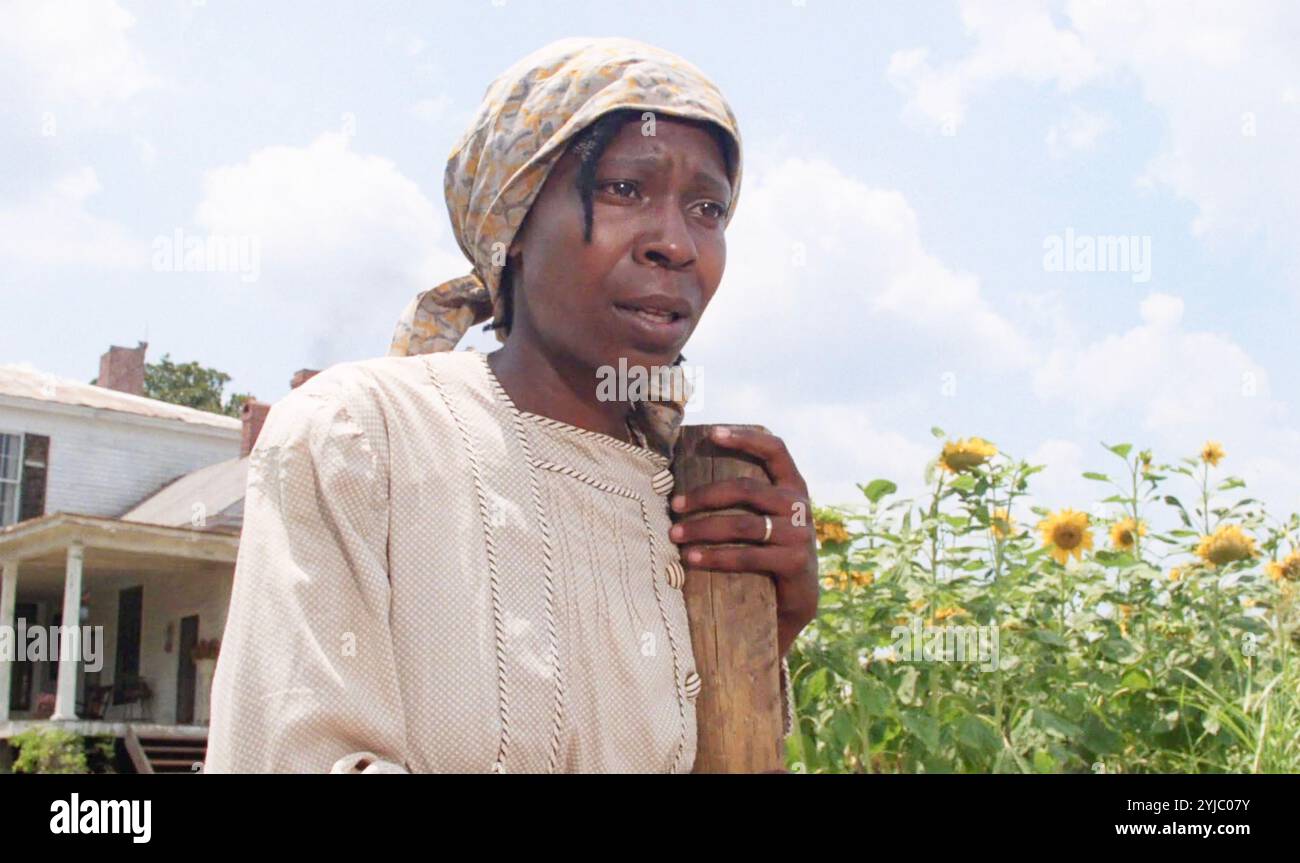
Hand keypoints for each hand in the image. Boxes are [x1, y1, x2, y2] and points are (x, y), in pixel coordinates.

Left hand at [668, 425, 819, 656]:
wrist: (797, 599)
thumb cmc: (769, 549)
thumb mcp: (766, 516)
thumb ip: (747, 496)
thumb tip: (687, 474)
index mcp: (793, 485)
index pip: (775, 450)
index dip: (745, 438)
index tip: (712, 434)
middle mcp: (800, 505)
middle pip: (747, 488)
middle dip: (705, 495)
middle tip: (674, 505)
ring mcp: (800, 534)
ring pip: (742, 524)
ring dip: (702, 528)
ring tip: (674, 535)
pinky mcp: (794, 563)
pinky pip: (747, 556)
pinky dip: (715, 557)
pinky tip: (691, 559)